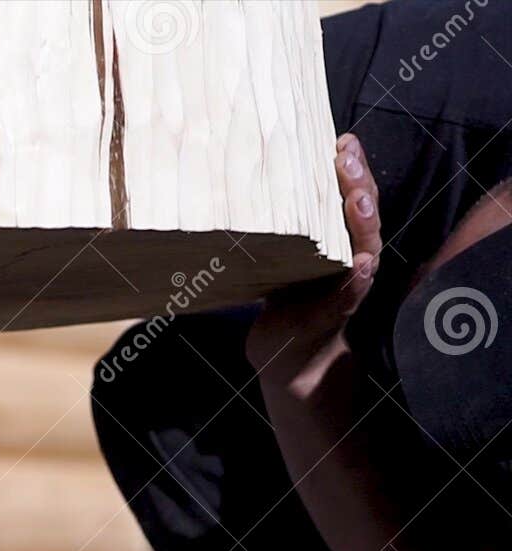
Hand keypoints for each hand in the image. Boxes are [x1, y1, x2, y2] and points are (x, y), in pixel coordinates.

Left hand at [245, 133, 382, 373]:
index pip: (351, 198)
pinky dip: (355, 282)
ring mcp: (346, 289)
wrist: (288, 357)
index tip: (342, 140)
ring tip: (358, 202)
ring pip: (363, 251)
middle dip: (358, 185)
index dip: (351, 170)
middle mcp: (350, 260)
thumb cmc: (284, 299)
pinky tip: (361, 264)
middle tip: (346, 158)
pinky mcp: (331, 318)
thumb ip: (275, 225)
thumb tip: (241, 177)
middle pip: (363, 217)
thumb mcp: (279, 254)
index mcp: (337, 241)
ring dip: (362, 226)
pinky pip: (348, 297)